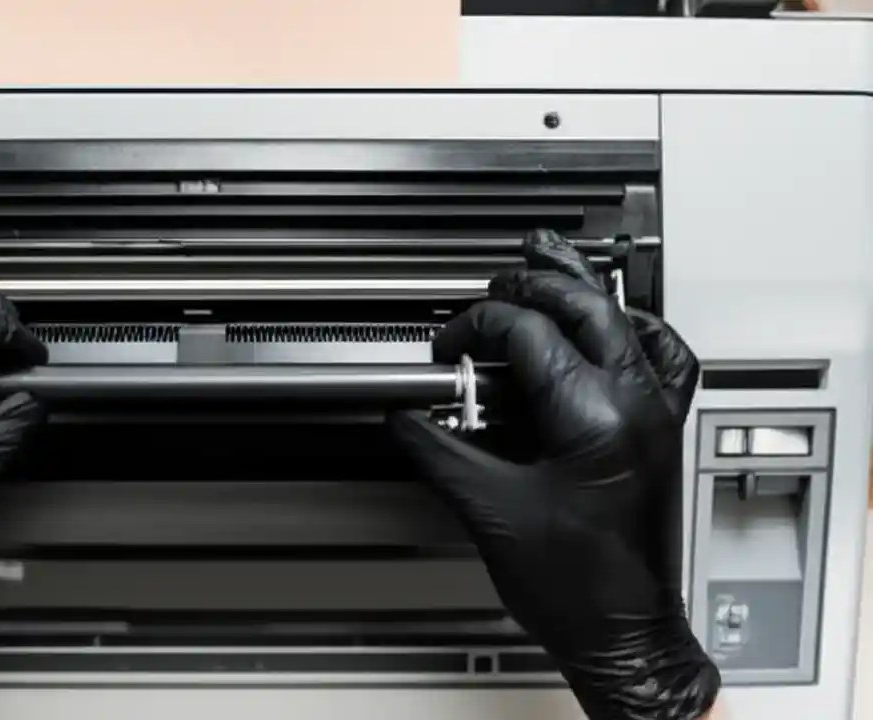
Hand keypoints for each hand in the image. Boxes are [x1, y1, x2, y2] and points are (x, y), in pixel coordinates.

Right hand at [391, 231, 719, 719]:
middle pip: (584, 307)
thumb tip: (404, 419)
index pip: (528, 334)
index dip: (475, 328)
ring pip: (627, 321)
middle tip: (495, 280)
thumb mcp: (487, 510)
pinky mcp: (664, 430)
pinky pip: (665, 358)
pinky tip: (615, 322)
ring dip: (584, 288)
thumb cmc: (573, 587)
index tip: (447, 347)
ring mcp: (657, 414)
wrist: (623, 631)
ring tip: (551, 260)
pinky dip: (636, 329)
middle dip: (532, 284)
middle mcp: (635, 405)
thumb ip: (438, 452)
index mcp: (593, 418)